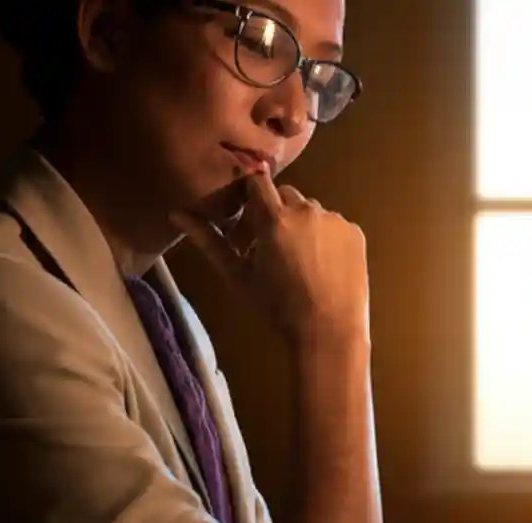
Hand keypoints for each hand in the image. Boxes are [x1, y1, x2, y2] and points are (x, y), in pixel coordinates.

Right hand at [173, 173, 369, 348]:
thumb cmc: (277, 307)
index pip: (257, 181)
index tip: (247, 222)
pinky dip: (325, 239)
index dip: (250, 197)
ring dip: (300, 227)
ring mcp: (335, 220)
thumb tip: (177, 214)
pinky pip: (334, 226)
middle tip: (268, 250)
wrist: (328, 332)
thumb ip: (209, 241)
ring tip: (297, 262)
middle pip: (285, 196)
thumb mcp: (238, 276)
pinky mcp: (355, 233)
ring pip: (311, 211)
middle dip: (274, 215)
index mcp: (275, 218)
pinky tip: (321, 267)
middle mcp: (307, 210)